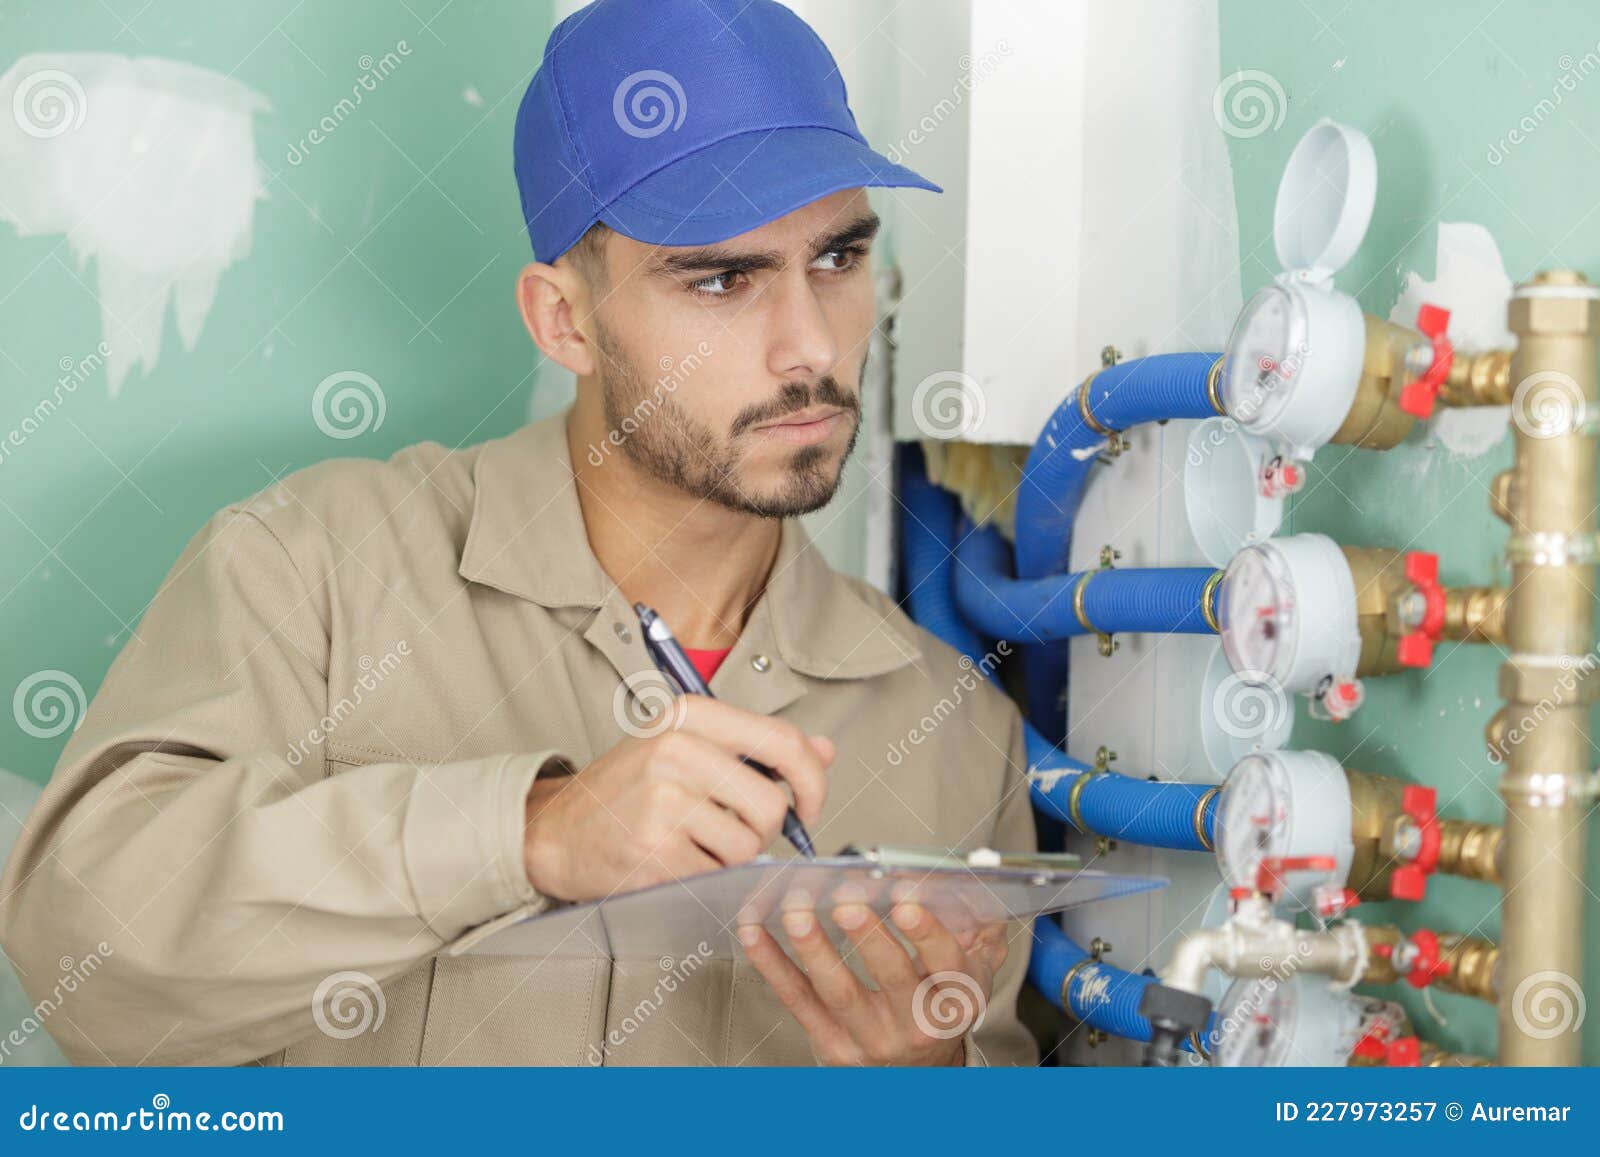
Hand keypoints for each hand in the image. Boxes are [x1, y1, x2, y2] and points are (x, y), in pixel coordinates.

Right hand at [522, 695, 831, 901]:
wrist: (556, 830)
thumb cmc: (627, 791)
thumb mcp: (689, 748)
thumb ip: (758, 748)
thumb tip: (825, 751)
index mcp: (691, 715)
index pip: (784, 740)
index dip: (813, 779)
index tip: (810, 803)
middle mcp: (677, 750)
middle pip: (771, 804)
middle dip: (764, 830)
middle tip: (732, 830)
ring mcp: (663, 801)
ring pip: (748, 845)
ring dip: (732, 856)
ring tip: (695, 843)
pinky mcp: (654, 851)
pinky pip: (716, 875)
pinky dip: (705, 878)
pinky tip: (674, 860)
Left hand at [738, 900, 1007, 1065]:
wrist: (919, 1070)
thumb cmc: (941, 1001)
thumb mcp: (974, 968)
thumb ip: (982, 927)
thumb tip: (972, 883)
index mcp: (956, 998)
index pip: (947, 965)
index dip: (927, 934)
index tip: (906, 901)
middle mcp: (916, 1023)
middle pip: (892, 977)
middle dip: (869, 937)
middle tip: (847, 901)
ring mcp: (871, 1038)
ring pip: (838, 992)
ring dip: (814, 948)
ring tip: (796, 912)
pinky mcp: (831, 1045)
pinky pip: (798, 1001)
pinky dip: (772, 964)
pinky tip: (754, 931)